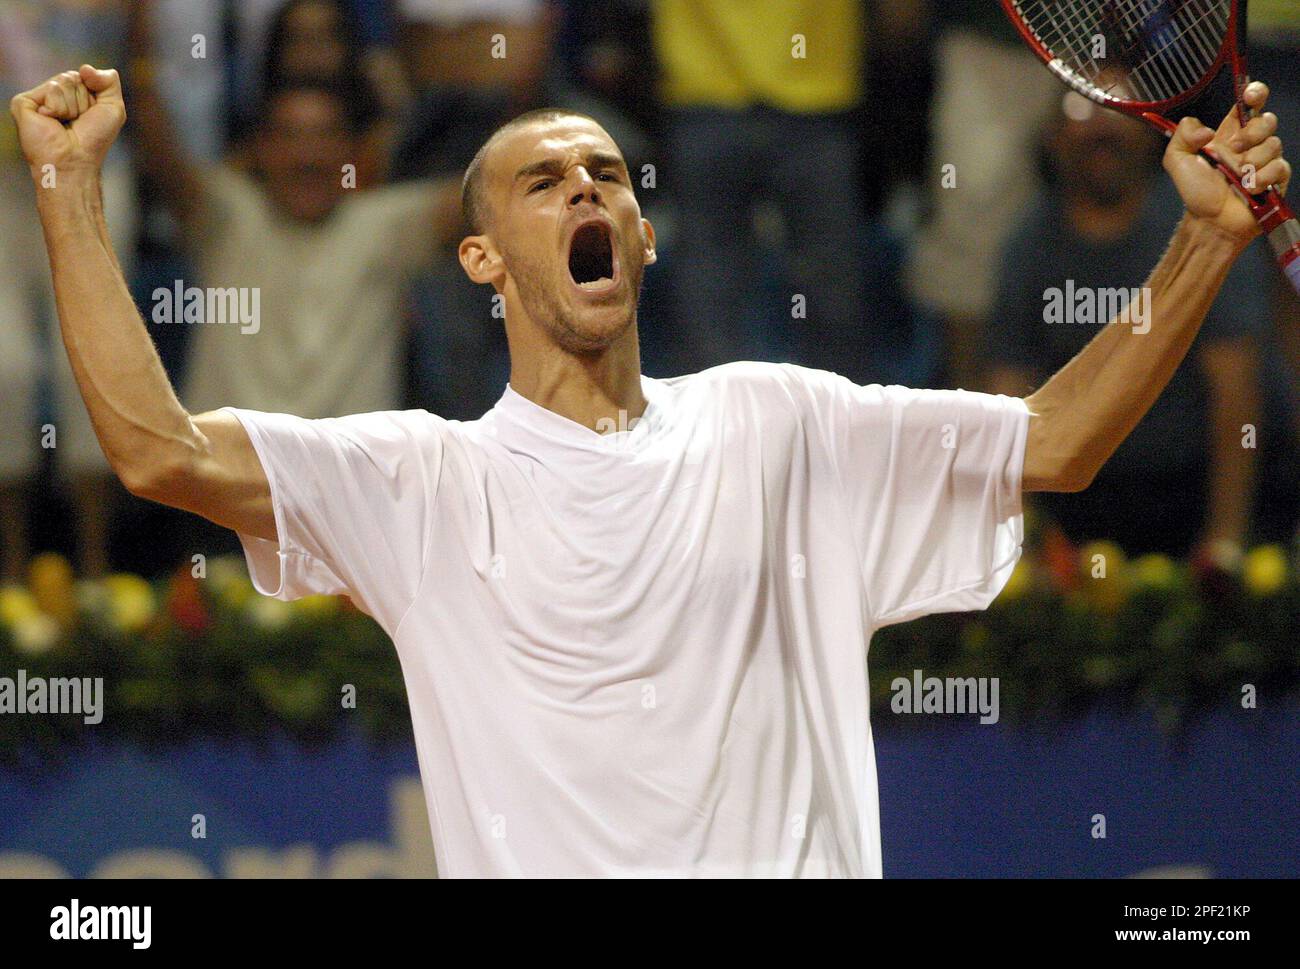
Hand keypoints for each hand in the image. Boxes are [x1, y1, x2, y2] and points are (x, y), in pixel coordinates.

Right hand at [9, 65, 125, 177]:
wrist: (76, 160)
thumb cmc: (94, 139)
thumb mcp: (113, 108)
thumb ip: (109, 81)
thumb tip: (85, 67)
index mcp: (71, 94)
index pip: (84, 75)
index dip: (94, 96)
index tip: (90, 116)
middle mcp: (52, 94)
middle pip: (72, 76)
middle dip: (83, 101)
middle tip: (76, 121)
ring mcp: (37, 98)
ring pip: (62, 82)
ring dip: (71, 106)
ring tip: (64, 123)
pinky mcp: (23, 102)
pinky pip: (50, 89)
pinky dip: (57, 107)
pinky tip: (51, 121)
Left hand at [1164, 82, 1291, 245]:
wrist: (1210, 222)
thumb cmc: (1196, 193)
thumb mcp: (1177, 161)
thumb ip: (1182, 135)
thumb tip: (1205, 129)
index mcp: (1230, 134)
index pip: (1250, 104)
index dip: (1255, 93)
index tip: (1251, 95)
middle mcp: (1251, 144)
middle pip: (1267, 120)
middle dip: (1252, 132)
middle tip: (1233, 150)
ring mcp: (1266, 160)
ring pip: (1274, 144)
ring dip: (1252, 161)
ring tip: (1237, 177)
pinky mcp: (1277, 178)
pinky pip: (1280, 167)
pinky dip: (1262, 178)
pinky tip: (1250, 188)